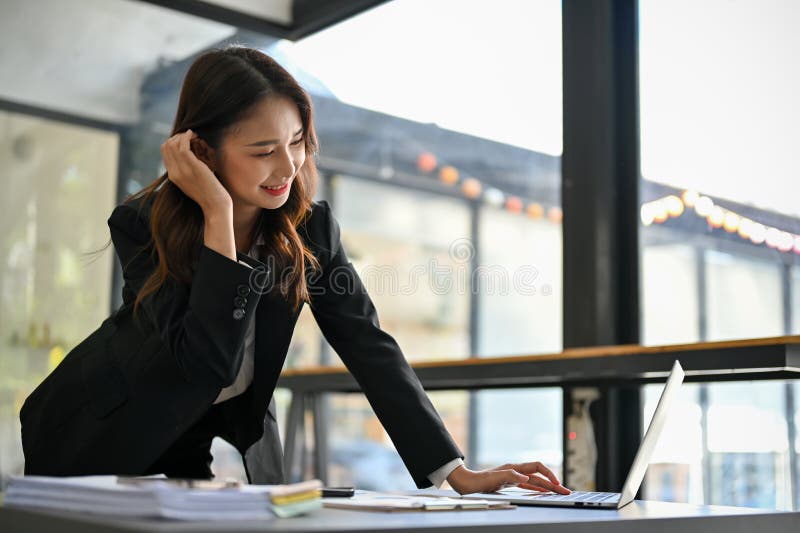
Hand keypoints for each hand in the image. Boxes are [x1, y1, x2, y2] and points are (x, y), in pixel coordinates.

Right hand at [160, 130, 231, 213]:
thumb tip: (189, 156)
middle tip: (190, 135)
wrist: (215, 206)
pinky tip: (194, 135)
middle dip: (177, 136)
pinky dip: (187, 137)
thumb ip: (186, 171)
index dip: (173, 140)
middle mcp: (175, 173)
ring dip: (182, 135)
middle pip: (166, 146)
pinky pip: (183, 147)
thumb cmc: (208, 194)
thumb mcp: (192, 182)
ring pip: (173, 144)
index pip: (164, 151)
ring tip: (193, 134)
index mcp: (173, 176)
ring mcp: (183, 170)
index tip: (185, 138)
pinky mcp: (193, 167)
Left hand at [446, 462, 570, 495]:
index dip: (549, 474)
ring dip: (548, 487)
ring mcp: (514, 477)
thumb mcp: (495, 478)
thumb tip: (527, 477)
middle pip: (539, 475)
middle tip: (566, 492)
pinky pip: (528, 485)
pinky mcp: (511, 483)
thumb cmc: (480, 480)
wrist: (468, 483)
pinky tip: (543, 492)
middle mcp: (516, 471)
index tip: (556, 484)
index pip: (537, 467)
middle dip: (553, 483)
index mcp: (515, 467)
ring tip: (559, 493)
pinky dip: (538, 489)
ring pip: (536, 481)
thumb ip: (511, 476)